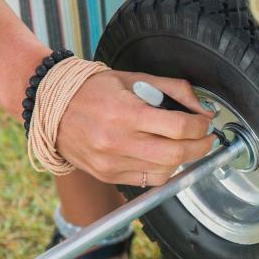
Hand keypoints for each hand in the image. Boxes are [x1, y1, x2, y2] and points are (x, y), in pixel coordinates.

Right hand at [55, 70, 217, 186]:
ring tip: (183, 145)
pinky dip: (162, 170)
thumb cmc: (94, 89)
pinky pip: (147, 180)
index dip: (201, 127)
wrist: (51, 106)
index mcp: (126, 113)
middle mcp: (117, 141)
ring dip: (182, 160)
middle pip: (176, 155)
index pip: (179, 128)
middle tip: (206, 139)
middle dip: (200, 147)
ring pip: (165, 171)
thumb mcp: (135, 78)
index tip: (206, 123)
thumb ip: (174, 89)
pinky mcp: (107, 175)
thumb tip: (203, 109)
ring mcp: (111, 162)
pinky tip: (163, 156)